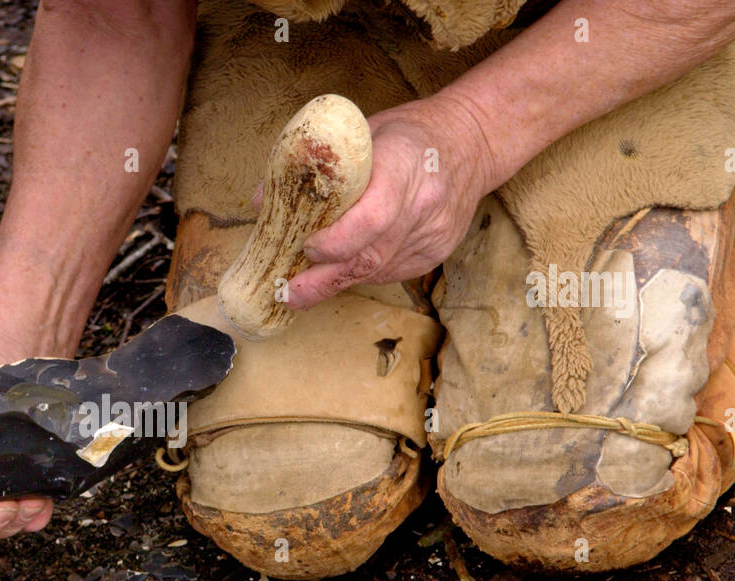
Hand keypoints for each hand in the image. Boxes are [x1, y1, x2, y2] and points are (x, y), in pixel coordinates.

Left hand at [285, 93, 496, 307]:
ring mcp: (434, 234)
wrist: (472, 142)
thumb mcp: (361, 133)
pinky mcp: (437, 253)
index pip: (372, 218)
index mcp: (404, 166)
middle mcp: (424, 206)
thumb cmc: (407, 134)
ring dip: (338, 280)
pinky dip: (361, 273)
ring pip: (378, 271)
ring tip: (304, 286)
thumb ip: (316, 167)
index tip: (306, 247)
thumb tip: (262, 201)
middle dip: (324, 281)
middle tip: (290, 294)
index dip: (336, 241)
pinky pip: (390, 273)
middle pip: (371, 256)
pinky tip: (343, 267)